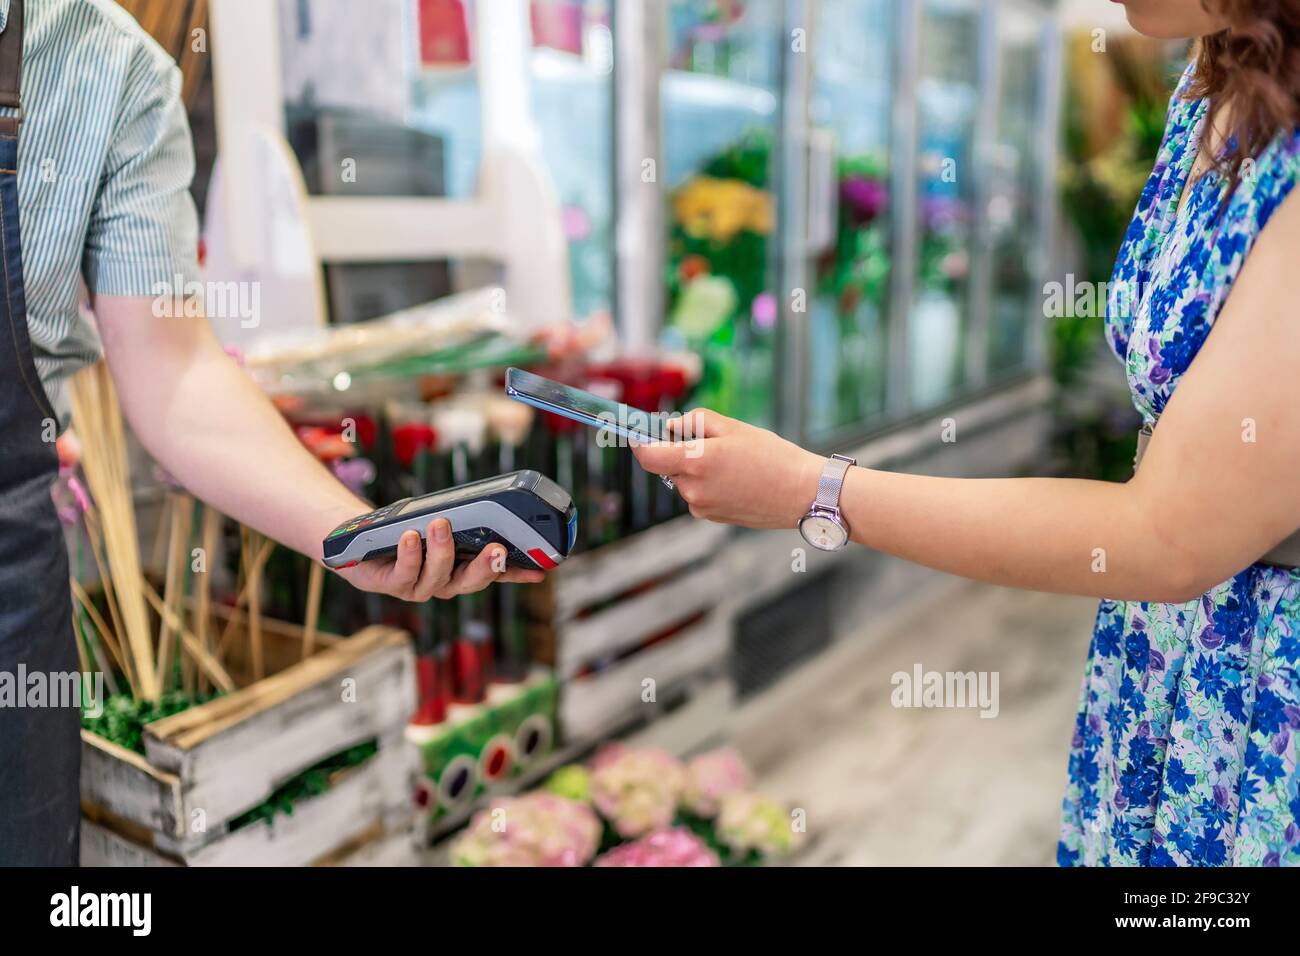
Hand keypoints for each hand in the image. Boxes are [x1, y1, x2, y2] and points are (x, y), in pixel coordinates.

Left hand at [333, 518, 544, 600]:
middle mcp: (444, 583)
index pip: (496, 574)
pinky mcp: (390, 584)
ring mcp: (418, 587)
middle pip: (471, 582)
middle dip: (485, 567)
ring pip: (437, 576)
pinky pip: (404, 573)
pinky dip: (410, 554)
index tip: (540, 570)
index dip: (518, 574)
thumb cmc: (405, 528)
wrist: (359, 540)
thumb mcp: (439, 520)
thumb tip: (492, 504)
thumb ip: (464, 520)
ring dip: (441, 550)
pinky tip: (410, 536)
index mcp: (461, 569)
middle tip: (497, 548)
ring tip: (440, 525)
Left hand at [630, 409, 823, 528]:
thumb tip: (671, 427)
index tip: (638, 433)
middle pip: (668, 466)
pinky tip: (736, 479)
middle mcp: (693, 489)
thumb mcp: (734, 427)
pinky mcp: (713, 517)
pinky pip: (699, 495)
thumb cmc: (772, 456)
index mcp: (695, 462)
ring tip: (733, 462)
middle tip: (708, 440)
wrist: (802, 494)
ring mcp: (702, 507)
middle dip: (679, 452)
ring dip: (696, 469)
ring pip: (685, 481)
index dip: (639, 442)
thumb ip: (695, 422)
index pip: (647, 456)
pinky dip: (708, 484)